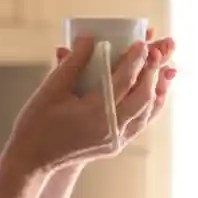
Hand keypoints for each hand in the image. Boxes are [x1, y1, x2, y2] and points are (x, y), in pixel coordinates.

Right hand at [2, 35, 165, 176]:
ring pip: (147, 112)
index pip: (124, 81)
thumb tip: (89, 38)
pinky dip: (151, 106)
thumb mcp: (50, 89)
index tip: (142, 41)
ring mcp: (115, 140)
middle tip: (155, 49)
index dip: (135, 59)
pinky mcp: (115, 145)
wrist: (33, 159)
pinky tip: (155, 92)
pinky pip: (141, 123)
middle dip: (152, 71)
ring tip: (164, 67)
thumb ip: (72, 63)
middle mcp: (110, 128)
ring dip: (156, 88)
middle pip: (143, 96)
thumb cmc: (37, 122)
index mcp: (94, 112)